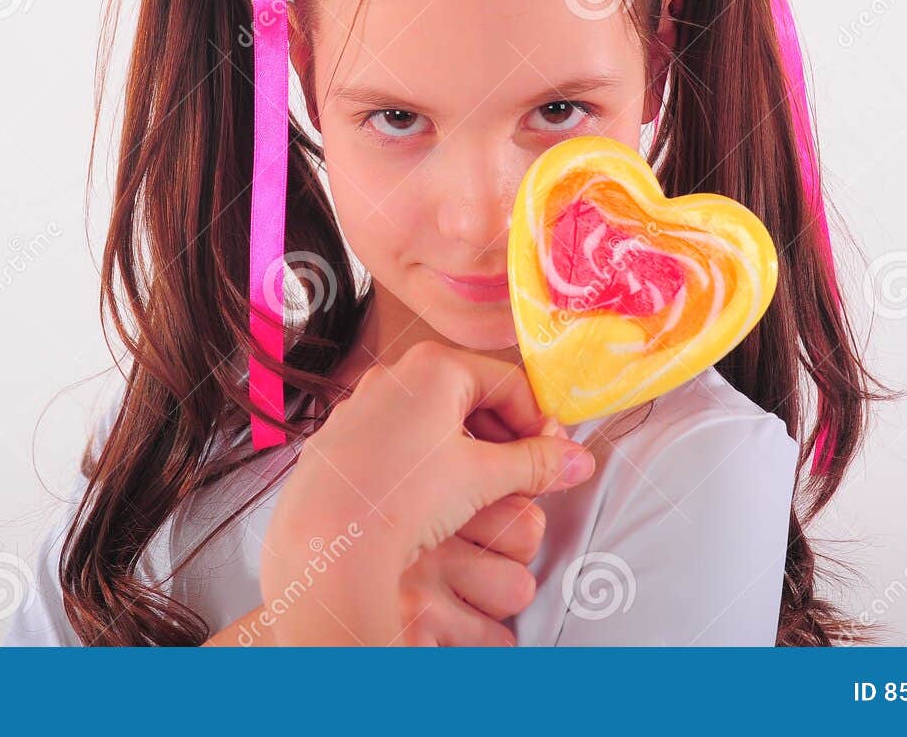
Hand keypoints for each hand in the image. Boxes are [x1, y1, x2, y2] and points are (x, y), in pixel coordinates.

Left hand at [261, 341, 594, 644]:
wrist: (325, 539)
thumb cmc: (405, 497)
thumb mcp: (484, 478)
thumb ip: (537, 464)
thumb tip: (581, 461)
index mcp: (434, 366)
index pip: (510, 383)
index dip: (539, 423)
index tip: (554, 460)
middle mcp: (394, 375)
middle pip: (472, 398)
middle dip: (504, 439)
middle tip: (522, 480)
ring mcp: (361, 406)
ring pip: (433, 421)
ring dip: (467, 452)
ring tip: (480, 494)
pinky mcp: (339, 439)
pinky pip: (396, 440)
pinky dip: (424, 462)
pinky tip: (430, 501)